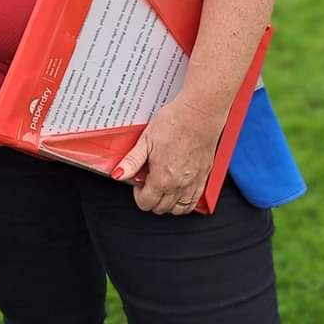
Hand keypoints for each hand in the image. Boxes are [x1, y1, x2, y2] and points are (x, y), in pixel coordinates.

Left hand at [112, 95, 220, 214]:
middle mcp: (179, 185)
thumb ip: (131, 161)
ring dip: (168, 203)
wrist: (200, 113)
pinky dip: (186, 202)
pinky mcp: (204, 177)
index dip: (138, 194)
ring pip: (179, 210)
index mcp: (162, 178)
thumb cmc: (175, 122)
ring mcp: (193, 183)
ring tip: (163, 188)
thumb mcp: (146, 140)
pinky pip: (195, 202)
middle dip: (151, 199)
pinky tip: (180, 191)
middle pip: (161, 208)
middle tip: (148, 182)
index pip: (146, 203)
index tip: (138, 182)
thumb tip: (118, 175)